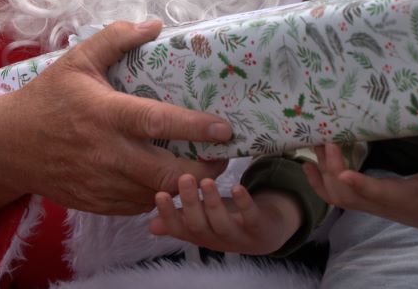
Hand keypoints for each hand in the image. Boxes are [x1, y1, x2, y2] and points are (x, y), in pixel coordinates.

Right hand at [0, 21, 232, 216]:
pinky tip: (166, 178)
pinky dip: (158, 194)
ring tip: (202, 167)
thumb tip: (154, 25)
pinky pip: (139, 205)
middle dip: (203, 168)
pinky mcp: (98, 203)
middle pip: (167, 172)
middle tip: (223, 155)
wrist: (9, 146)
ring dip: (183, 183)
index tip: (225, 128)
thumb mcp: (77, 60)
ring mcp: (103, 184)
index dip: (194, 127)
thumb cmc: (47, 98)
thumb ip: (115, 39)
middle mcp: (107, 154)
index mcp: (105, 114)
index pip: (158, 123)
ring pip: (157, 193)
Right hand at [149, 176, 300, 255]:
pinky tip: (236, 187)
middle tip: (184, 179)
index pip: (178, 228)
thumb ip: (179, 220)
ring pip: (222, 223)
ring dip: (213, 202)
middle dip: (190, 203)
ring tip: (206, 181)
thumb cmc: (227, 220)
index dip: (168, 214)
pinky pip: (251, 217)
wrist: (267, 232)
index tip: (159, 194)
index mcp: (199, 235)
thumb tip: (150, 224)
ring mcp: (238, 235)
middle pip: (198, 226)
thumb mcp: (202, 220)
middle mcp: (215, 238)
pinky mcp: (259, 227)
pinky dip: (244, 203)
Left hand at [304, 142, 417, 233]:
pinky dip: (319, 182)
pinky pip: (336, 196)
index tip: (343, 173)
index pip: (377, 195)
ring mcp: (370, 204)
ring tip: (312, 145)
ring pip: (337, 197)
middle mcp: (380, 205)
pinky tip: (309, 165)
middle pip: (347, 196)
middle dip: (331, 170)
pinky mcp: (366, 199)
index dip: (360, 186)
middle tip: (324, 140)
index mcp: (401, 200)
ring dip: (321, 173)